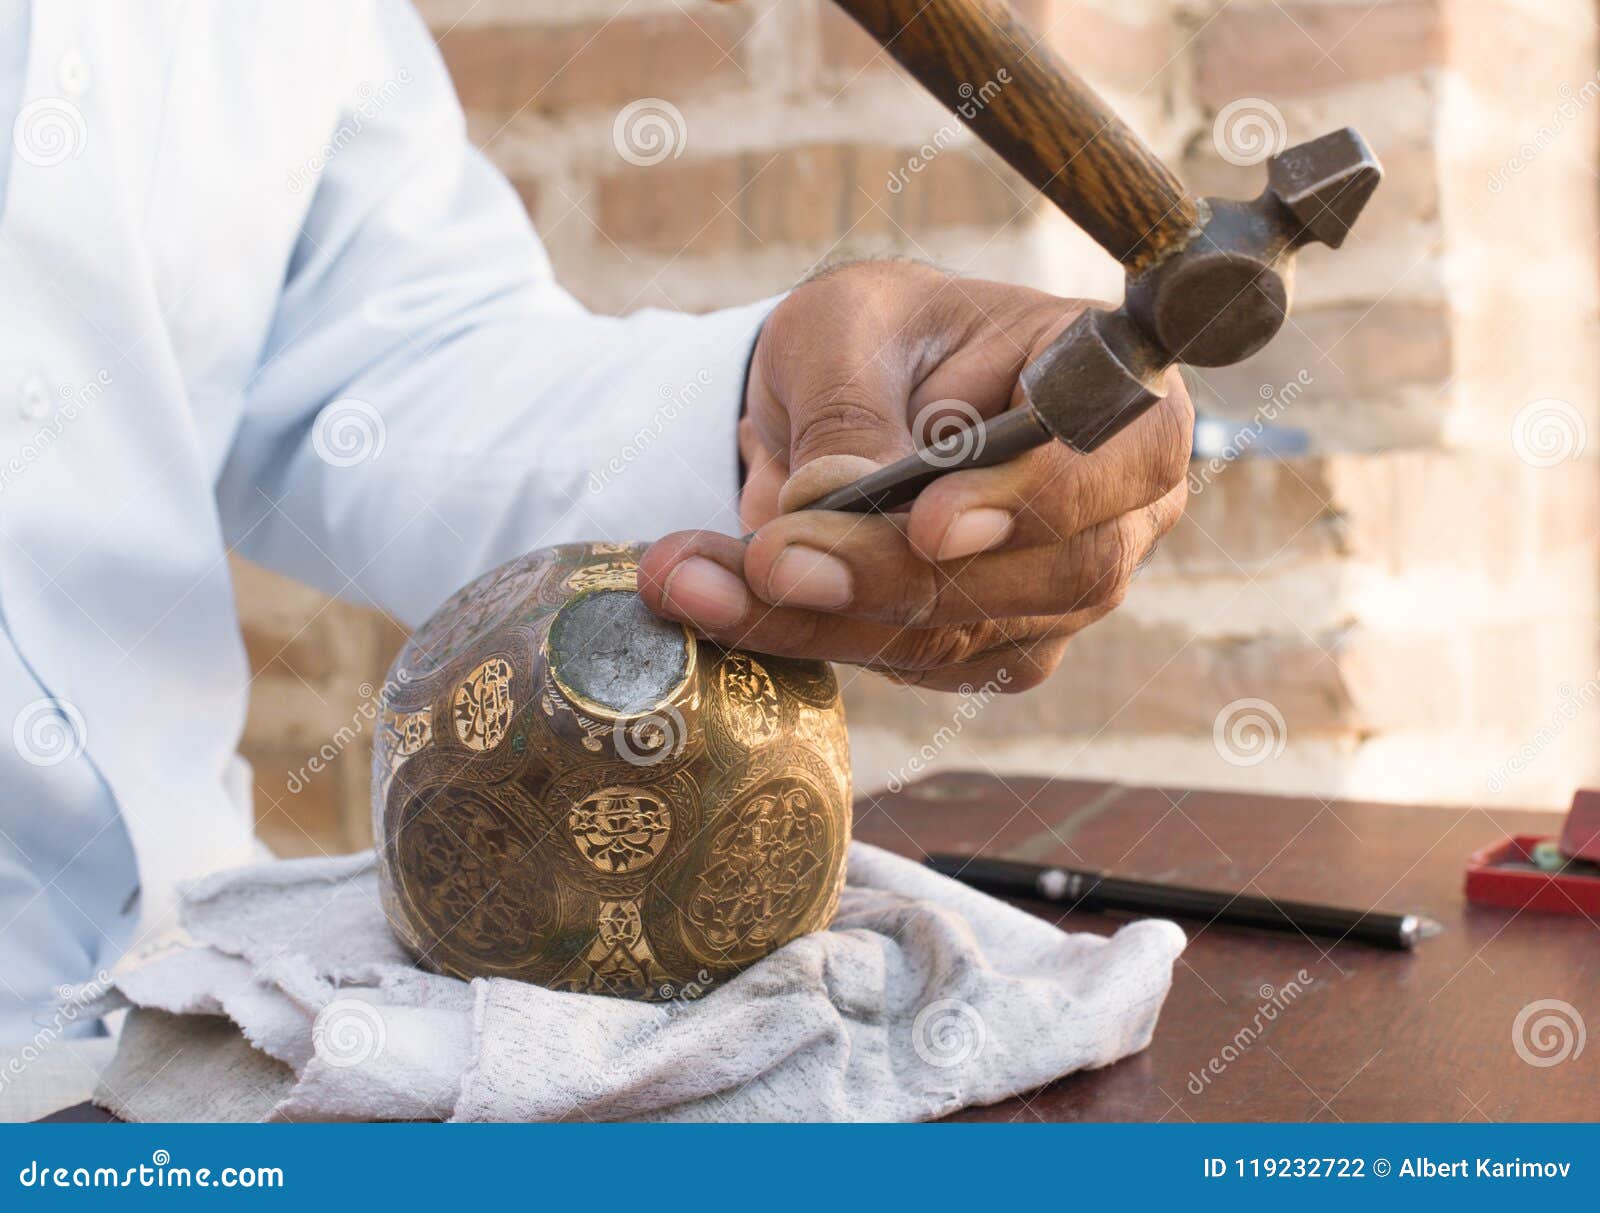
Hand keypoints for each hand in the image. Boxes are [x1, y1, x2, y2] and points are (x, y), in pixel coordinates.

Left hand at [637, 261, 1190, 691]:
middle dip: (892, 574)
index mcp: (1114, 391)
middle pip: (1044, 574)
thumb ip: (855, 408)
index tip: (930, 524)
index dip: (1040, 499)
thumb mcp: (848, 328)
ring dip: (820, 616)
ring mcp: (1061, 589)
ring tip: (694, 581)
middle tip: (770, 559)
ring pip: (963, 633)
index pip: (1126, 458)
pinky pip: (909, 663)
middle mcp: (1115, 506)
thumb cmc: (875, 336)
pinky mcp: (993, 647)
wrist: (841, 397)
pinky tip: (720, 601)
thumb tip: (842, 500)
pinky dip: (806, 635)